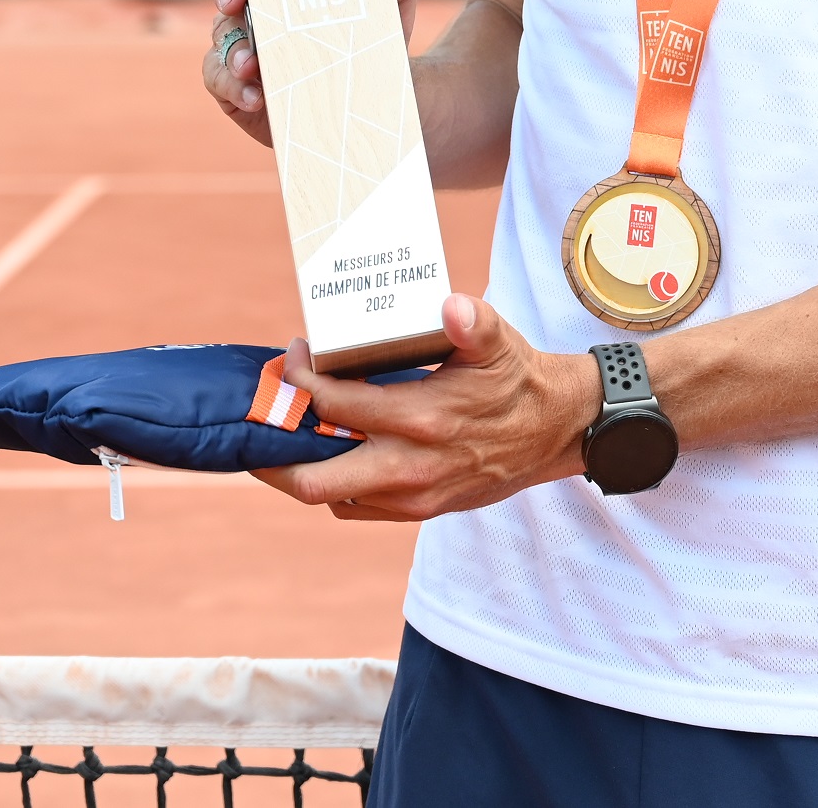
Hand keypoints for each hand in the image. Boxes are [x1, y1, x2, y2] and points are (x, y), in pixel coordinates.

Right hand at [199, 0, 423, 147]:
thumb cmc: (372, 40)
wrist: (373, 100)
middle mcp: (254, 1)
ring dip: (233, 45)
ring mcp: (241, 41)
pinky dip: (235, 85)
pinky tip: (256, 94)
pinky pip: (220, 78)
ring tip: (251, 62)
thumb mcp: (392, 6)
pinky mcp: (235, 83)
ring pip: (222, 32)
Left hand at [251, 294, 597, 521]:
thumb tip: (451, 306)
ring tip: (288, 436)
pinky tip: (330, 455)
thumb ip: (472, 322)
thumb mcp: (498, 342)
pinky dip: (335, 485)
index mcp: (422, 418)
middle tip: (261, 422)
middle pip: (314, 480)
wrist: (556, 431)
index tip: (294, 356)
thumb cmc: (517, 380)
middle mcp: (411, 466)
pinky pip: (357, 508)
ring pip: (331, 497)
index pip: (334, 403)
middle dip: (274, 455)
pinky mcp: (421, 511)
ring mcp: (414, 496)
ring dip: (302, 469)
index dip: (301, 379)